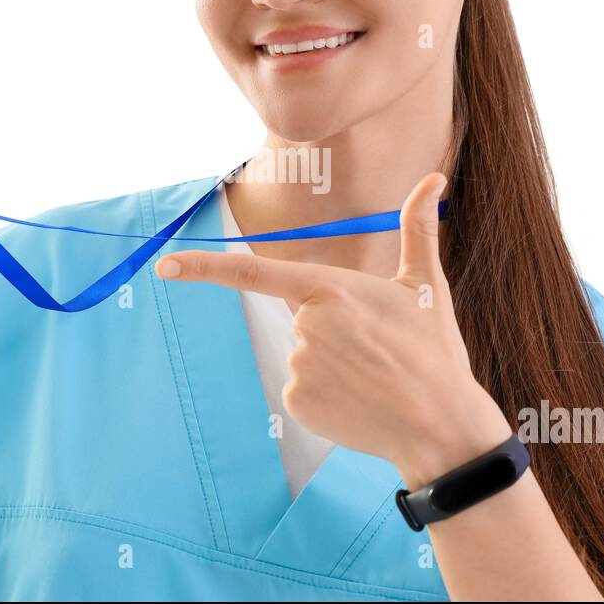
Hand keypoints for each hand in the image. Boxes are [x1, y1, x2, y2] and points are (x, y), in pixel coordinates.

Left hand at [154, 173, 510, 478]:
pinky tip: (357, 401)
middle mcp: (306, 326)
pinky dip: (324, 395)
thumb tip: (434, 179)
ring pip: (301, 355)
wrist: (440, 424)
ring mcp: (298, 367)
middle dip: (332, 331)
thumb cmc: (434, 350)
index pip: (252, 271)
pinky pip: (299, 390)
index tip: (164, 266)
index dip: (203, 268)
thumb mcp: (425, 285)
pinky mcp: (296, 403)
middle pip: (300, 320)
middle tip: (375, 350)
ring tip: (372, 377)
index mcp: (330, 289)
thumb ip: (418, 227)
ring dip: (331, 364)